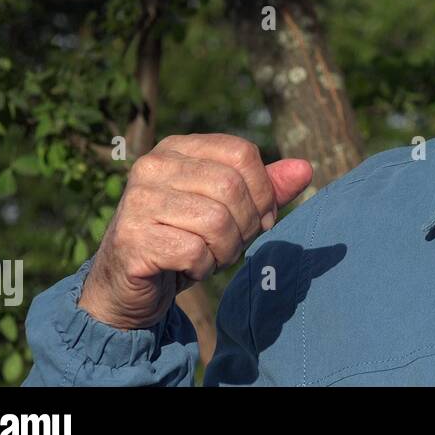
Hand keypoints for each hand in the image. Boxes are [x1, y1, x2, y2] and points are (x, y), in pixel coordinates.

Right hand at [77, 134, 312, 329]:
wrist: (129, 285)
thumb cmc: (185, 239)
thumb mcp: (231, 210)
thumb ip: (266, 189)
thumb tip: (305, 168)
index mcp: (178, 148)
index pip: (242, 153)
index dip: (263, 191)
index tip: (261, 219)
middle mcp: (152, 166)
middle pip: (231, 187)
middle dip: (247, 225)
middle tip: (232, 244)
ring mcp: (137, 200)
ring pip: (216, 221)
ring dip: (225, 250)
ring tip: (209, 256)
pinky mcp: (131, 238)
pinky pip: (194, 252)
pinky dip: (203, 268)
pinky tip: (187, 268)